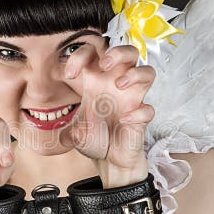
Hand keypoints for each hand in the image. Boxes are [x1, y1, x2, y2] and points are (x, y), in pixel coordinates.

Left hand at [62, 43, 155, 181]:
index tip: (69, 74)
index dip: (80, 56)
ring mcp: (131, 100)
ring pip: (147, 72)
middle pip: (128, 53)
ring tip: (120, 84)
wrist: (108, 160)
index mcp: (97, 82)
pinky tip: (124, 120)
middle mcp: (116, 86)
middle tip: (105, 64)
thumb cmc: (95, 138)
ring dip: (135, 73)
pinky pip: (148, 109)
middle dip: (118, 52)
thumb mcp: (74, 131)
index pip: (94, 55)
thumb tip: (65, 135)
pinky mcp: (141, 117)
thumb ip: (67, 130)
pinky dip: (138, 113)